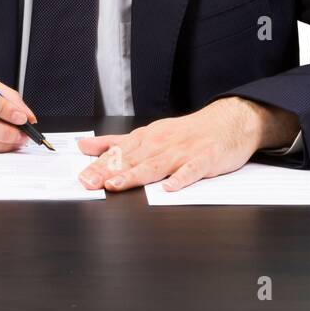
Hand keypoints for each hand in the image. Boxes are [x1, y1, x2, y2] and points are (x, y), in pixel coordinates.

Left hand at [75, 97, 298, 192]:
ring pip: (156, 165)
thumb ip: (116, 142)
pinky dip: (181, 179)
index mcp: (148, 138)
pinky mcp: (204, 160)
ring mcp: (183, 151)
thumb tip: (84, 146)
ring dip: (136, 174)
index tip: (82, 177)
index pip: (119, 153)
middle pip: (133, 159)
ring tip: (117, 184)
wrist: (228, 122)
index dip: (99, 165)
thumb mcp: (149, 133)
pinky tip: (170, 188)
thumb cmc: (187, 132)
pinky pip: (191, 170)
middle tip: (90, 183)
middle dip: (109, 171)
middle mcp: (162, 143)